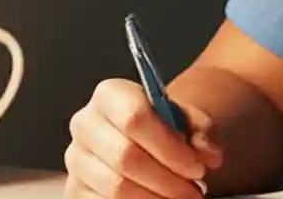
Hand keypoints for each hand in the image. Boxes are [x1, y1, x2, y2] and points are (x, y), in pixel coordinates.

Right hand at [64, 78, 223, 197]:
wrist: (144, 138)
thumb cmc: (165, 126)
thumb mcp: (187, 119)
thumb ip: (200, 131)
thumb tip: (207, 154)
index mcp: (110, 94)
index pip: (134, 117)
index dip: (169, 147)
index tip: (197, 167)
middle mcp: (85, 123)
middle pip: (125, 157)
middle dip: (167, 180)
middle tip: (194, 191)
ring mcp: (76, 158)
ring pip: (115, 186)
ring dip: (155, 198)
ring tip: (181, 198)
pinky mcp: (74, 188)